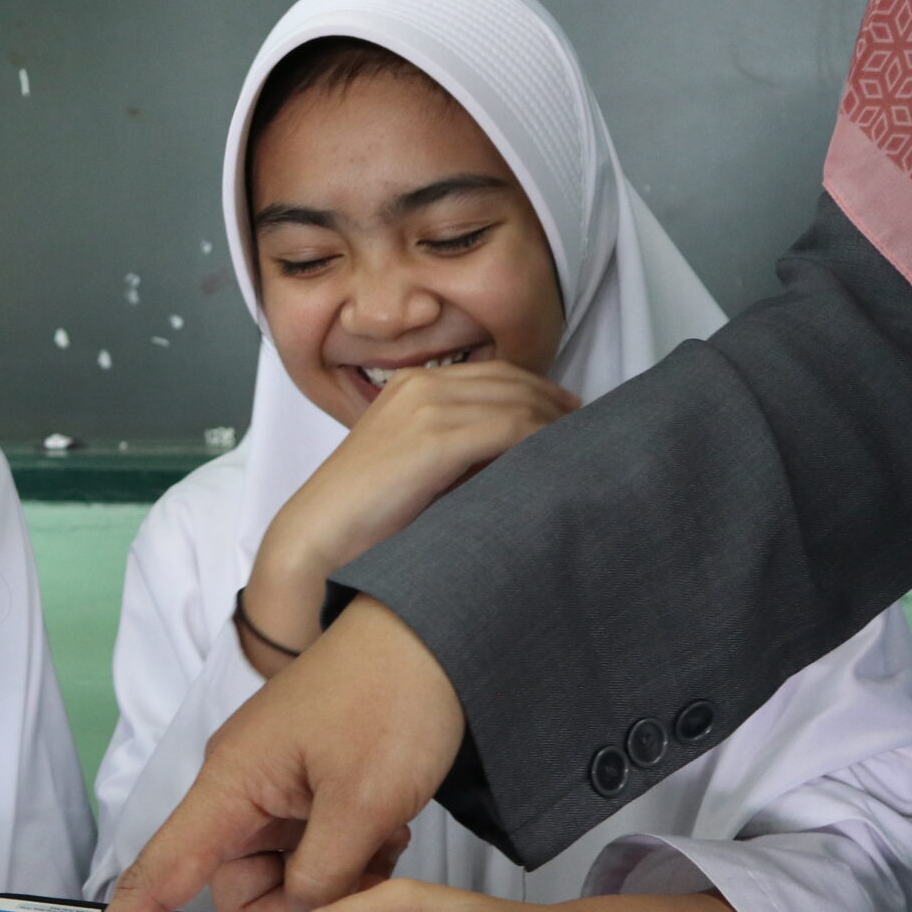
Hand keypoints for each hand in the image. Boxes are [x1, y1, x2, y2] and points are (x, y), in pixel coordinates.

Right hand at [62, 597, 461, 911]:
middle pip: (239, 893)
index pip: (152, 881)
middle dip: (302, 904)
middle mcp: (237, 788)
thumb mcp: (364, 803)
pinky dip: (351, 853)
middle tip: (368, 866)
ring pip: (284, 880)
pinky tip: (389, 819)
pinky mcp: (305, 787)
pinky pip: (312, 852)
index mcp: (229, 784)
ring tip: (386, 829)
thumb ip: (321, 879)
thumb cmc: (395, 695)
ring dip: (337, 877)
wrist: (438, 631)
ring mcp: (272, 787)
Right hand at [239, 363, 578, 667]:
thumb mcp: (414, 466)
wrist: (319, 538)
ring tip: (584, 451)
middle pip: (515, 382)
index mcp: (412, 386)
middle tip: (592, 432)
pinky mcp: (435, 437)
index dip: (543, 391)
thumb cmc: (364, 516)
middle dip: (558, 405)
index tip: (572, 415)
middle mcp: (421, 386)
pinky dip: (542, 442)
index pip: (497, 373)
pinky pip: (510, 428)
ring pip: (520, 402)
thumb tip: (514, 455)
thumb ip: (455, 448)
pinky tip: (558, 464)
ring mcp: (427, 407)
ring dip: (558, 425)